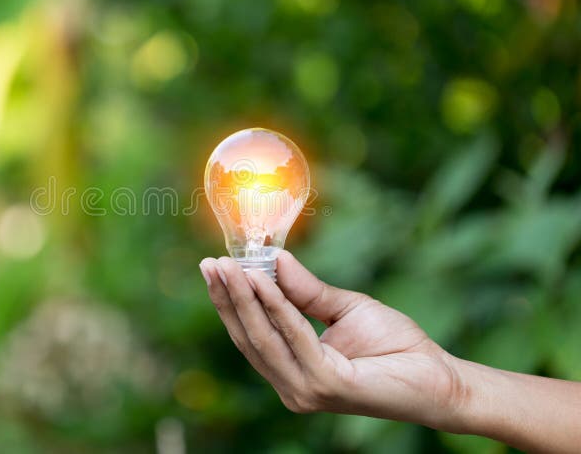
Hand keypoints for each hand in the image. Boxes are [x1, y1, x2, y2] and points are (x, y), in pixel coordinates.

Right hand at [199, 252, 464, 429]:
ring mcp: (306, 390)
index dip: (230, 300)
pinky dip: (275, 306)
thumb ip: (305, 290)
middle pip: (249, 337)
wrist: (439, 376)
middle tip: (210, 263)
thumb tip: (274, 258)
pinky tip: (260, 279)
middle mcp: (292, 385)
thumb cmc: (395, 345)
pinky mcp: (325, 385)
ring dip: (243, 298)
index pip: (251, 333)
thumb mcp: (342, 307)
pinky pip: (293, 336)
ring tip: (227, 266)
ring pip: (264, 338)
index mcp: (293, 369)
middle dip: (227, 297)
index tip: (214, 266)